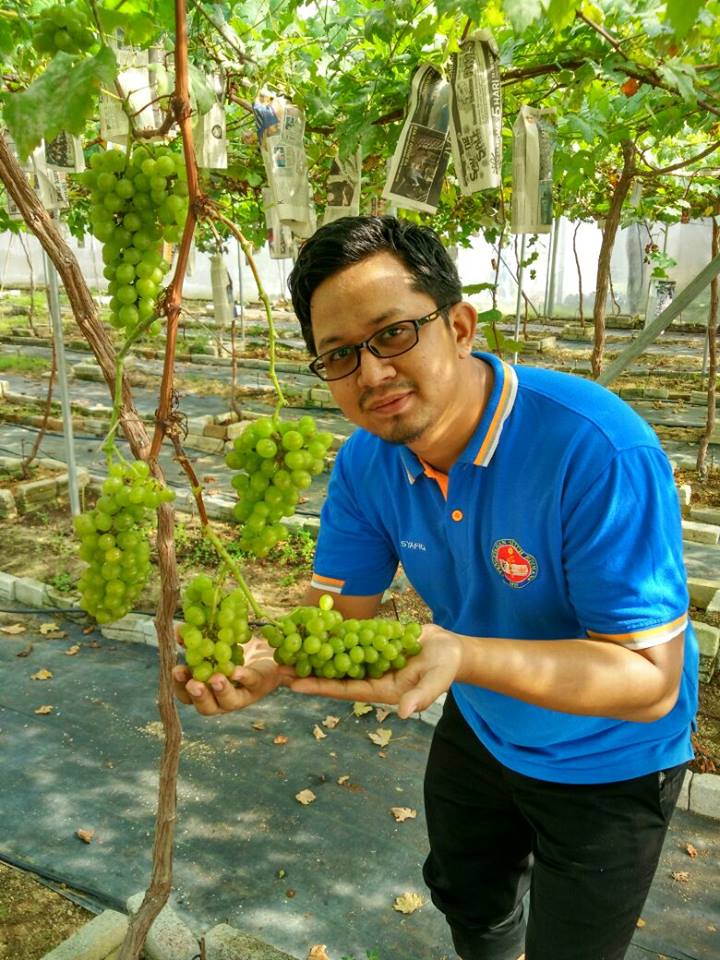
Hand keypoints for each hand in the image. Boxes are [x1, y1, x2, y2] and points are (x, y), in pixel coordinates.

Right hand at [173, 638, 288, 715]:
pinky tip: (237, 671)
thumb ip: (194, 640)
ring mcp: (241, 695)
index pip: (187, 696)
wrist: (265, 655)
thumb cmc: (233, 653)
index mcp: (206, 690)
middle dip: (199, 696)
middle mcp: (221, 699)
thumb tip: (178, 631)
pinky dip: (244, 677)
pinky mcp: (259, 685)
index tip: (176, 670)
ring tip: (216, 678)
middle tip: (194, 685)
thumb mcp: (212, 643)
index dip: (180, 686)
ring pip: (229, 702)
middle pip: (206, 707)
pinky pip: (251, 683)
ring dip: (221, 691)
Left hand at [289, 623, 464, 718]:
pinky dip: (333, 634)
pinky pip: (349, 639)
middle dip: (308, 671)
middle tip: (279, 667)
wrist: (453, 649)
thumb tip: (404, 712)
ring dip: (315, 651)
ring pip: (337, 656)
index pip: (343, 690)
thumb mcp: (435, 682)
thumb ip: (421, 697)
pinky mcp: (373, 643)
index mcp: (380, 690)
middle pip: (333, 674)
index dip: (319, 687)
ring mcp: (370, 659)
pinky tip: (314, 627)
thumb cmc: (445, 667)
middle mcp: (370, 676)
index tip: (294, 685)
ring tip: (289, 646)